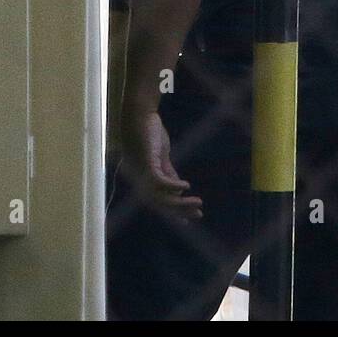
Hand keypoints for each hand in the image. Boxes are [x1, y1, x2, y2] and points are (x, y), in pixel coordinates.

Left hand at [120, 106, 202, 220]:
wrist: (139, 115)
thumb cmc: (148, 134)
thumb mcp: (160, 157)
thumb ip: (167, 172)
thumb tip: (179, 191)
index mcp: (142, 181)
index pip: (158, 202)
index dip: (172, 212)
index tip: (186, 221)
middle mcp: (139, 181)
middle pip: (160, 204)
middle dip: (179, 211)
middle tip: (198, 215)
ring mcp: (141, 173)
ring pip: (160, 196)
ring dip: (179, 202)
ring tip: (197, 203)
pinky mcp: (146, 163)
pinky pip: (159, 181)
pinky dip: (172, 185)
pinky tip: (186, 186)